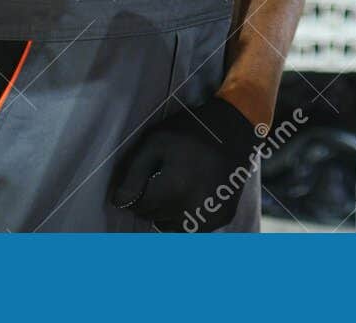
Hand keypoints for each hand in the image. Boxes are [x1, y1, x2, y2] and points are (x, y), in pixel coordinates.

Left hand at [111, 97, 259, 231]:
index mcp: (175, 188)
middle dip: (152, 200)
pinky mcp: (222, 218)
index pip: (138, 206)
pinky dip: (186, 214)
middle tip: (164, 176)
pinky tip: (193, 192)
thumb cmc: (190, 132)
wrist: (236, 129)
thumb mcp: (155, 142)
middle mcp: (194, 208)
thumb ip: (133, 174)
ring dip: (167, 211)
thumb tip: (120, 203)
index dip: (136, 190)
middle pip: (154, 217)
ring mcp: (211, 216)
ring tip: (178, 184)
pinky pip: (191, 227)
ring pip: (170, 226)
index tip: (147, 175)